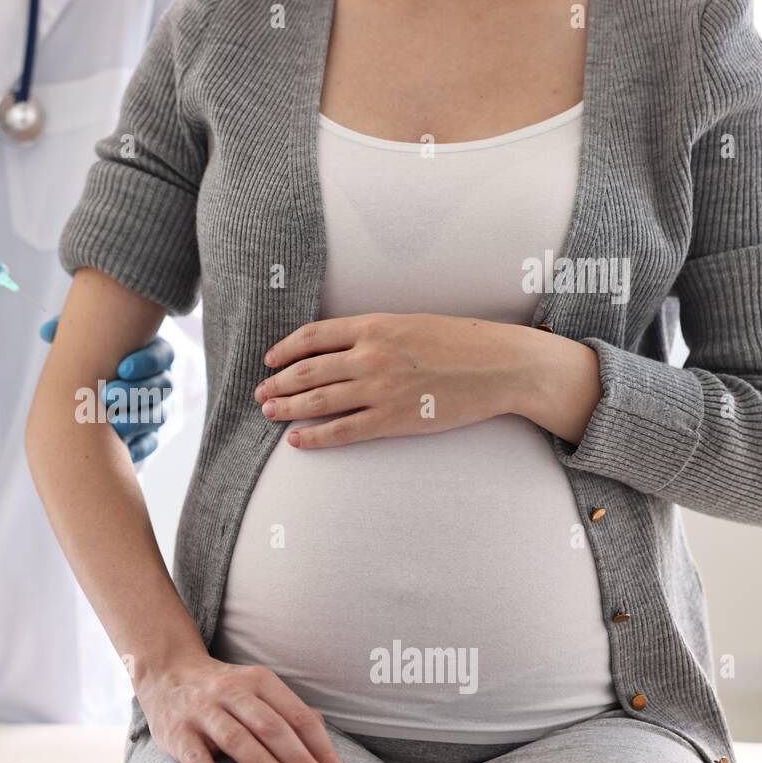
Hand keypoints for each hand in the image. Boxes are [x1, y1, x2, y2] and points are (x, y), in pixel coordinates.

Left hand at [41, 316, 173, 461]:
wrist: (85, 397)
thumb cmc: (86, 362)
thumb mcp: (79, 343)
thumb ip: (66, 331)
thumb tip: (47, 333)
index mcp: (149, 354)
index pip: (162, 354)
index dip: (147, 361)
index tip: (122, 368)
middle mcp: (158, 381)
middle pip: (162, 385)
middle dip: (136, 390)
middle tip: (107, 394)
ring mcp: (155, 409)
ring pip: (158, 415)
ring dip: (136, 419)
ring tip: (111, 422)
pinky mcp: (148, 435)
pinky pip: (150, 442)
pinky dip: (137, 446)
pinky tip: (119, 446)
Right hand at [135, 652, 350, 762]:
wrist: (166, 671)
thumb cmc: (222, 691)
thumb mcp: (257, 689)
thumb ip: (288, 712)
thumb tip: (324, 742)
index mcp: (259, 681)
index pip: (298, 717)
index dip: (322, 750)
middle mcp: (232, 692)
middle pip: (272, 727)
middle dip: (301, 760)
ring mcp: (203, 711)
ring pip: (238, 738)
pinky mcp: (177, 732)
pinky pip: (195, 756)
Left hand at [256, 312, 537, 448]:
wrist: (500, 365)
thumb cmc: (460, 342)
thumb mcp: (410, 323)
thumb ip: (374, 333)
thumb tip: (338, 348)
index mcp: (374, 326)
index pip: (313, 336)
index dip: (285, 350)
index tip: (270, 361)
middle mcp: (371, 356)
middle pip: (308, 371)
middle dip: (278, 383)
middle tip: (260, 394)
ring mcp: (380, 389)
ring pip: (319, 401)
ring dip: (288, 408)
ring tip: (269, 414)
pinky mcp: (393, 419)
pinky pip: (343, 431)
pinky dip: (315, 436)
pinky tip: (297, 439)